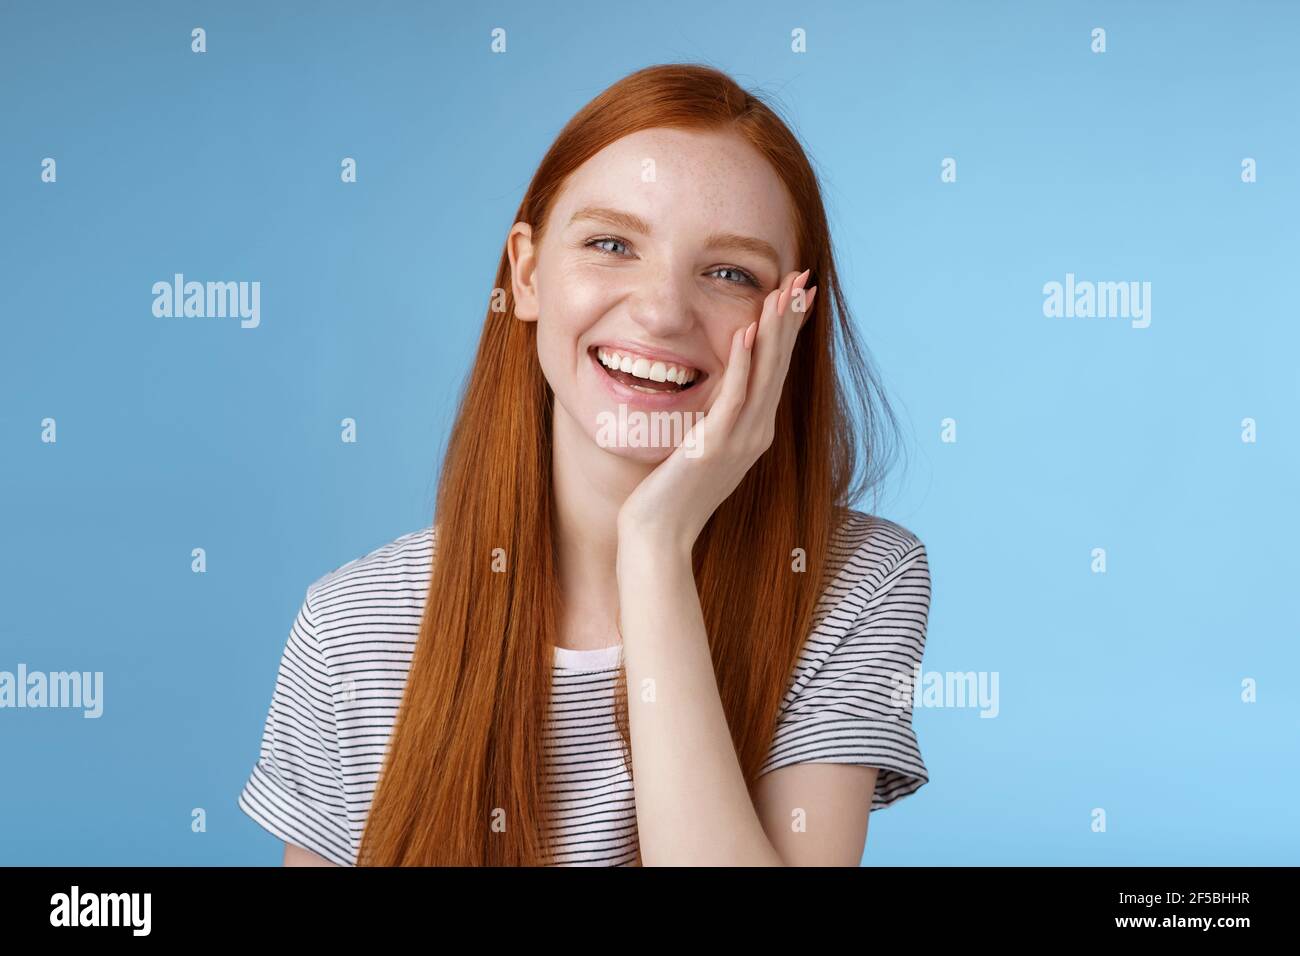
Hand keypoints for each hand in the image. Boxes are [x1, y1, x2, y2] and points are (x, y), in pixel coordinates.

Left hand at [617, 267, 816, 554]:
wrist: (659, 537)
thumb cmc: (670, 497)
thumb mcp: (699, 450)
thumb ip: (713, 423)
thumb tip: (715, 400)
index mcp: (753, 432)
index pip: (776, 371)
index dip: (787, 332)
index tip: (797, 296)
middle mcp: (755, 434)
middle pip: (779, 366)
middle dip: (790, 320)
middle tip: (803, 279)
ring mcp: (739, 440)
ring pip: (764, 375)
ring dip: (774, 331)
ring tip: (784, 292)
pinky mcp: (715, 446)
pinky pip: (734, 397)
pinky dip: (744, 363)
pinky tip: (748, 332)